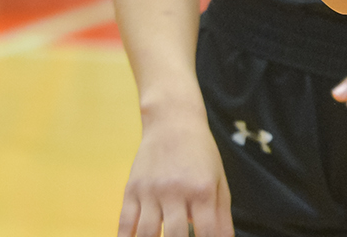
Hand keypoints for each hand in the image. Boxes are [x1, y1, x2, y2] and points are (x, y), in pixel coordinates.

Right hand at [117, 110, 233, 236]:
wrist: (172, 121)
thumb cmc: (201, 155)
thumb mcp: (218, 182)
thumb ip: (222, 218)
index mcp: (201, 190)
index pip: (207, 233)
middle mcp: (175, 191)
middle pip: (173, 236)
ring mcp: (150, 191)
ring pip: (146, 233)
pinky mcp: (131, 190)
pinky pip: (125, 223)